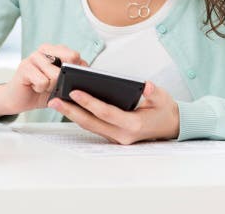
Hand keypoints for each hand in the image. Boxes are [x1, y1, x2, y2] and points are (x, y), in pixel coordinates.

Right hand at [0, 44, 88, 118]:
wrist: (19, 99)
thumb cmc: (43, 90)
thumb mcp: (62, 82)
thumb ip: (74, 75)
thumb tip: (85, 73)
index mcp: (57, 50)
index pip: (75, 56)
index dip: (77, 71)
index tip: (70, 80)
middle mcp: (45, 49)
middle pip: (70, 60)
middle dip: (65, 79)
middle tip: (54, 84)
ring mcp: (34, 56)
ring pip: (56, 75)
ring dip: (51, 87)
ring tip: (43, 86)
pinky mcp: (24, 67)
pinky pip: (43, 82)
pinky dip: (41, 89)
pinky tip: (34, 87)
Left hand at [48, 81, 179, 144]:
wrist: (170, 126)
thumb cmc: (164, 110)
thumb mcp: (163, 98)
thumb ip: (154, 92)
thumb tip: (146, 87)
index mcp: (133, 125)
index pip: (106, 112)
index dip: (90, 103)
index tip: (75, 92)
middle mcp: (121, 135)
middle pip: (91, 123)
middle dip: (71, 111)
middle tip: (54, 100)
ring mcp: (116, 138)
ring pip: (90, 126)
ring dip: (72, 115)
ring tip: (56, 102)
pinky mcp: (113, 136)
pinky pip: (94, 126)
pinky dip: (81, 117)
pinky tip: (71, 106)